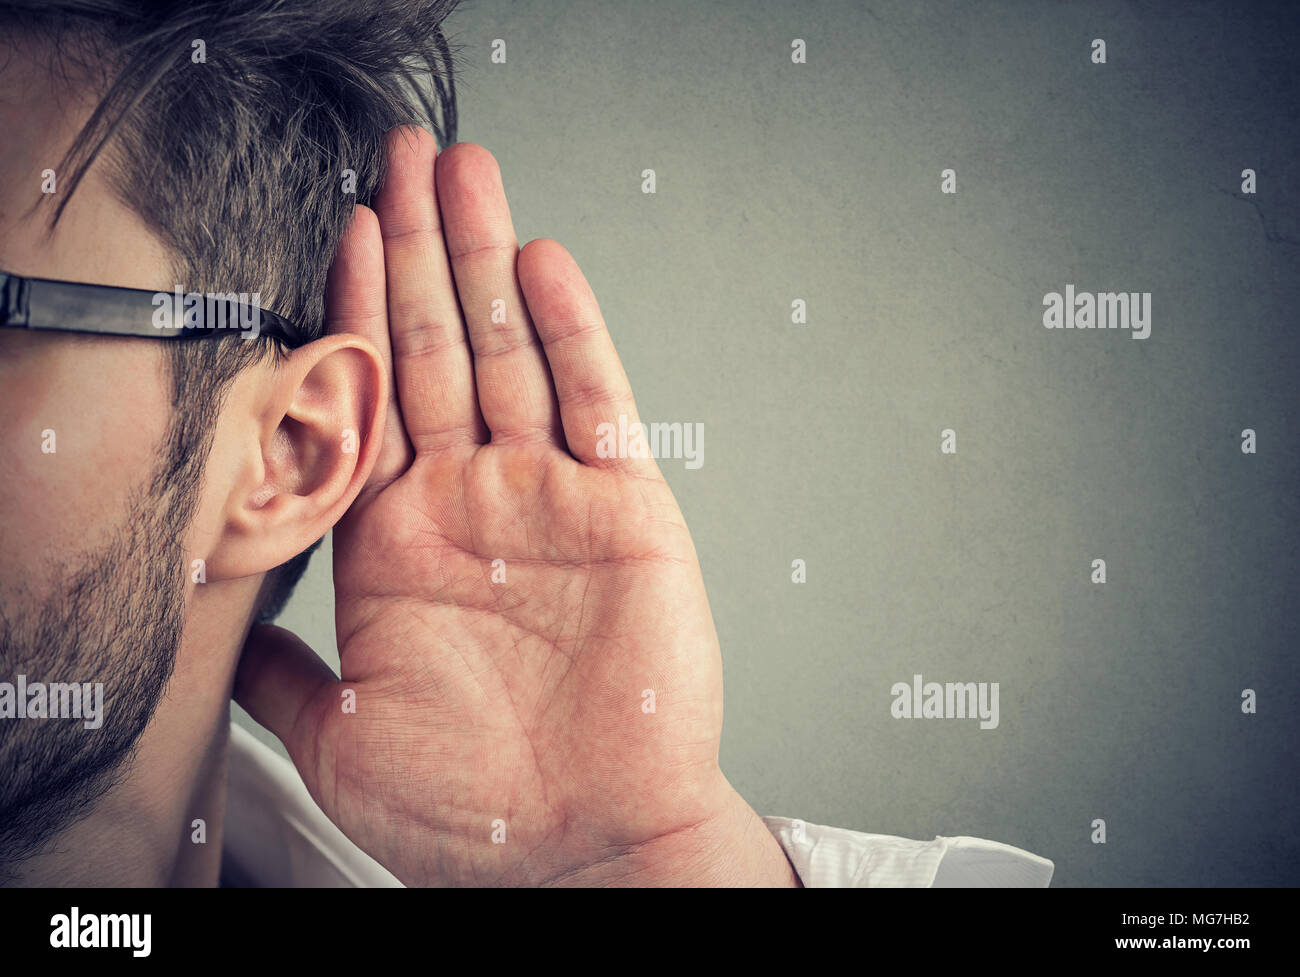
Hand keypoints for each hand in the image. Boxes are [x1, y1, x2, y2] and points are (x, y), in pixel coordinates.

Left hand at [235, 127, 796, 886]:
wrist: (589, 847)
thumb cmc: (476, 811)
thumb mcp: (340, 741)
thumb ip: (280, 671)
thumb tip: (220, 626)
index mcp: (402, 543)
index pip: (372, 397)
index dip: (354, 307)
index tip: (341, 225)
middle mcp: (474, 503)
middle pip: (440, 347)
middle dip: (418, 247)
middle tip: (409, 155)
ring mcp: (550, 498)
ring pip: (513, 353)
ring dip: (487, 261)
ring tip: (469, 174)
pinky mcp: (624, 510)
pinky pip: (596, 403)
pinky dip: (574, 333)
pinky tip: (545, 266)